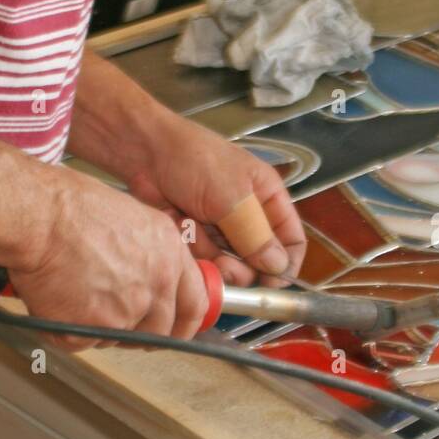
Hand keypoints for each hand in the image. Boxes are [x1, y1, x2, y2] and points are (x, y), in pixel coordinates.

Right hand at [9, 164, 207, 350]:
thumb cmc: (72, 206)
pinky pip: (83, 343)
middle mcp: (155, 284)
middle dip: (136, 330)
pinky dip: (68, 330)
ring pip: (119, 338)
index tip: (176, 329)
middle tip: (112, 318)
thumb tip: (150, 274)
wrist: (38, 216)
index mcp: (170, 253)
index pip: (195, 304)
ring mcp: (125, 312)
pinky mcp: (92, 330)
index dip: (184, 323)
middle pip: (158, 331)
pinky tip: (57, 301)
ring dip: (100, 327)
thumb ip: (150, 252)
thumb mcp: (132, 217)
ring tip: (76, 294)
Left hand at [125, 111, 306, 288]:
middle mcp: (248, 216)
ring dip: (212, 257)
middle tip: (224, 264)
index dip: (286, 266)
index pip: (291, 241)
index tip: (270, 286)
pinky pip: (202, 259)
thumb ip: (255, 235)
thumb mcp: (232, 197)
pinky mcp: (195, 235)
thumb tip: (278, 267)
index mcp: (268, 197)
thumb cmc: (196, 162)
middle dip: (241, 268)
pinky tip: (181, 228)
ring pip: (228, 264)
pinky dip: (192, 250)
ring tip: (195, 233)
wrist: (146, 153)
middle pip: (257, 261)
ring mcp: (220, 227)